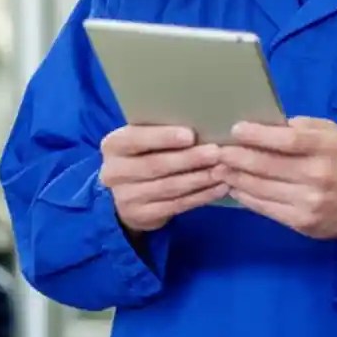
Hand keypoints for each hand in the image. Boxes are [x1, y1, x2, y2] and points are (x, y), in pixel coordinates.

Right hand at [99, 125, 228, 232]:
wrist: (125, 195)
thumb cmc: (143, 155)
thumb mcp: (142, 140)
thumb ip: (159, 131)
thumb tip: (201, 120)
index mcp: (113, 146)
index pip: (136, 139)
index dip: (163, 137)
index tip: (189, 135)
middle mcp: (114, 172)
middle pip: (155, 165)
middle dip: (189, 159)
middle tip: (216, 152)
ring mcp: (126, 198)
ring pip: (169, 187)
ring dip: (200, 178)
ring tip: (223, 169)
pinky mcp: (142, 216)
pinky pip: (177, 205)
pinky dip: (201, 196)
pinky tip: (219, 187)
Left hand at [217, 117, 336, 242]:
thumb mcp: (332, 134)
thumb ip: (303, 127)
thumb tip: (266, 124)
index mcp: (326, 147)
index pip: (288, 140)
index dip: (258, 134)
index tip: (236, 129)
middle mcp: (318, 175)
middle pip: (268, 165)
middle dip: (236, 157)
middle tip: (216, 150)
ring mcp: (309, 201)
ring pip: (261, 188)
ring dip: (234, 177)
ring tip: (217, 168)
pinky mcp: (301, 222)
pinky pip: (265, 208)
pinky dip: (245, 196)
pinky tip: (233, 186)